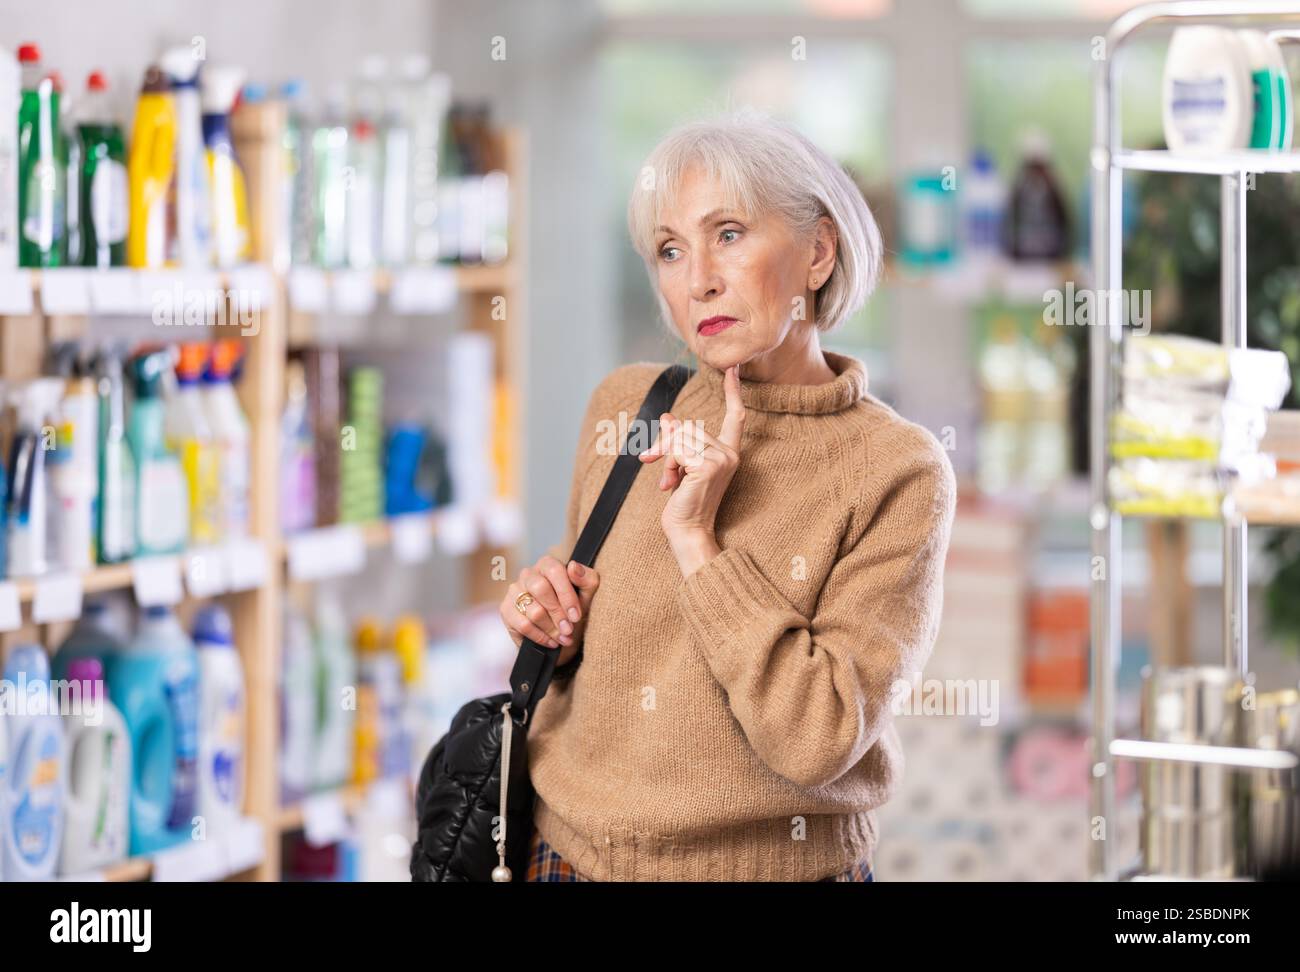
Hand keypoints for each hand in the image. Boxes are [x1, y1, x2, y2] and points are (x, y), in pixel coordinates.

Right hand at [500, 556, 599, 665]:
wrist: (560, 633)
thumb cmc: (573, 609)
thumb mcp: (587, 595)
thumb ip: (587, 579)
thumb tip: (574, 567)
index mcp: (548, 565)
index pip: (555, 571)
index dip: (567, 595)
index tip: (576, 616)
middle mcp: (528, 574)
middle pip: (541, 589)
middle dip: (558, 613)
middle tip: (569, 629)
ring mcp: (514, 591)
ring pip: (533, 611)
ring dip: (552, 628)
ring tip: (563, 637)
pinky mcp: (506, 610)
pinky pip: (523, 625)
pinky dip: (540, 637)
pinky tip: (551, 642)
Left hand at [639, 364, 744, 573]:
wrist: (686, 530)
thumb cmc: (684, 501)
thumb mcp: (681, 465)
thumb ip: (678, 441)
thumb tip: (668, 417)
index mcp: (728, 452)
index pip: (735, 417)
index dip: (732, 392)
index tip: (733, 368)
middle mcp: (730, 454)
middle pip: (689, 426)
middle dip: (666, 443)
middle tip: (653, 462)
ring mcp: (722, 459)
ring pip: (680, 437)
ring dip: (666, 457)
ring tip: (668, 480)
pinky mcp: (709, 466)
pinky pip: (677, 450)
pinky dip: (667, 464)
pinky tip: (669, 484)